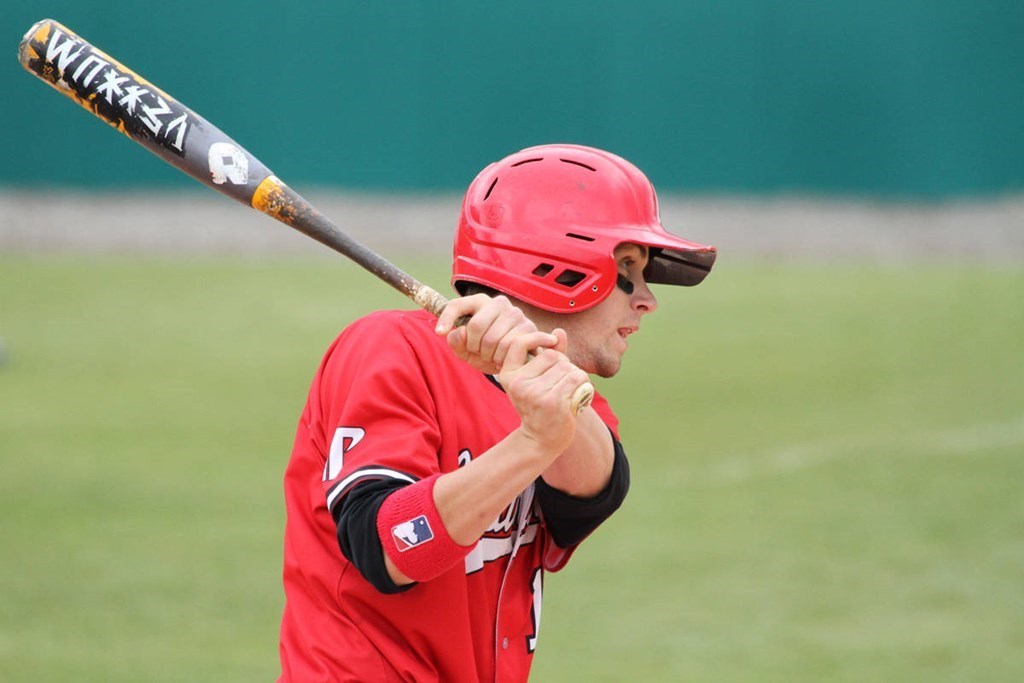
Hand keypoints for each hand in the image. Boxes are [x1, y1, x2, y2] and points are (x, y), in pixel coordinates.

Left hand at [435, 294, 558, 374]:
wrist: (516, 360)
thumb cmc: (486, 351)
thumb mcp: (465, 350)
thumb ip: (456, 341)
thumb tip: (460, 332)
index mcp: (479, 302)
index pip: (458, 305)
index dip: (447, 318)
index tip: (439, 332)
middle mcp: (498, 302)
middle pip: (476, 325)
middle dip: (473, 346)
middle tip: (478, 353)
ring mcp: (515, 313)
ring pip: (492, 339)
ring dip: (488, 355)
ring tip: (491, 356)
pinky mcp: (528, 327)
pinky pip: (508, 346)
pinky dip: (501, 358)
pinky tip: (502, 359)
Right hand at [499, 328, 590, 454]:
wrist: (542, 439)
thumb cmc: (540, 406)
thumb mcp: (537, 380)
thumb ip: (548, 355)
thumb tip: (559, 331)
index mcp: (509, 375)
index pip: (518, 343)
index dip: (537, 337)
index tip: (551, 342)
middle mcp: (519, 383)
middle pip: (551, 355)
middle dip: (563, 364)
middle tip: (562, 382)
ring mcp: (534, 393)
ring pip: (566, 367)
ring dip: (575, 375)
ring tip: (569, 390)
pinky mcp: (553, 401)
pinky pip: (576, 378)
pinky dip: (583, 384)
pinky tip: (577, 395)